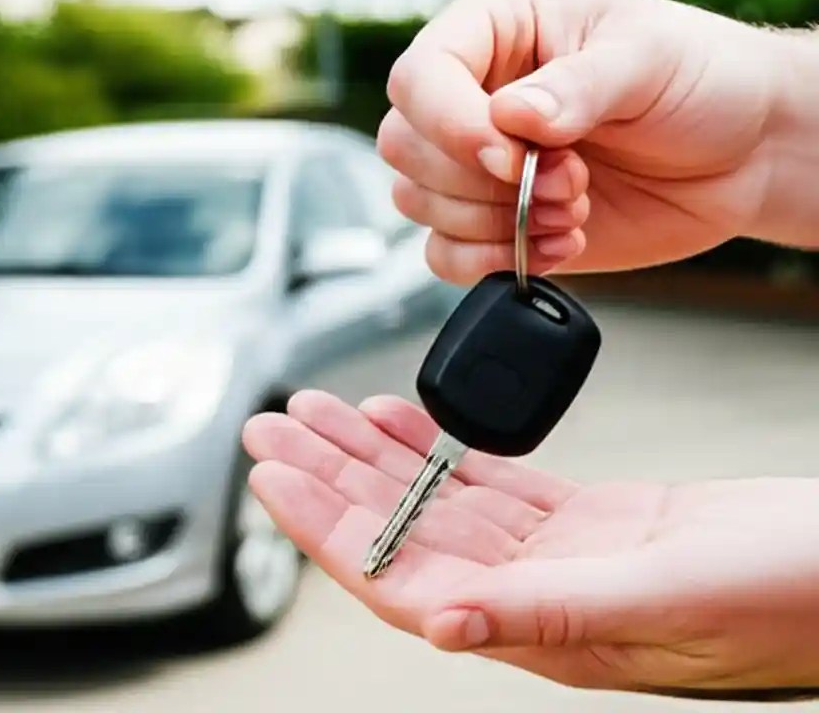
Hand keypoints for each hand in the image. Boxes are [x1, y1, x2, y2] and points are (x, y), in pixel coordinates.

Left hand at [243, 391, 818, 696]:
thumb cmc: (790, 602)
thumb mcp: (666, 600)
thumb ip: (547, 611)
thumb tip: (437, 622)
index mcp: (537, 627)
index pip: (399, 579)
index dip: (327, 529)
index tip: (274, 479)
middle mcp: (532, 595)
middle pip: (401, 531)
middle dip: (329, 477)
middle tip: (270, 426)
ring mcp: (557, 556)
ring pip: (437, 499)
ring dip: (371, 454)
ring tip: (314, 411)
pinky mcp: (588, 520)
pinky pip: (489, 479)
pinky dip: (440, 444)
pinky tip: (397, 418)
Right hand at [379, 0, 806, 284]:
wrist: (743, 154)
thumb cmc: (700, 78)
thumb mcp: (648, 57)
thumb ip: (578, 85)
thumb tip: (512, 117)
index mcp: (494, 34)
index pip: (420, 77)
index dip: (450, 124)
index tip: (511, 157)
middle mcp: (472, 98)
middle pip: (407, 147)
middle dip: (482, 181)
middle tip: (566, 181)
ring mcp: (477, 166)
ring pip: (419, 203)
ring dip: (495, 221)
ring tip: (572, 208)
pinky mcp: (493, 224)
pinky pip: (444, 255)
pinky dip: (492, 261)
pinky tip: (556, 244)